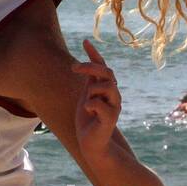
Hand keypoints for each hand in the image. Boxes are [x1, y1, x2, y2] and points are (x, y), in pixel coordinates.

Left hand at [71, 37, 120, 159]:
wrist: (92, 144)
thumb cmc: (89, 121)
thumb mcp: (86, 96)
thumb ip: (88, 82)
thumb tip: (82, 63)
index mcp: (105, 89)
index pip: (103, 67)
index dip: (94, 54)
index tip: (85, 41)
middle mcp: (113, 96)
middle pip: (107, 73)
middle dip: (90, 67)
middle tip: (73, 67)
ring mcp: (113, 107)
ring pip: (108, 86)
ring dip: (93, 89)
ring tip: (86, 101)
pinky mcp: (110, 119)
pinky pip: (99, 104)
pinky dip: (91, 105)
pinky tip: (88, 111)